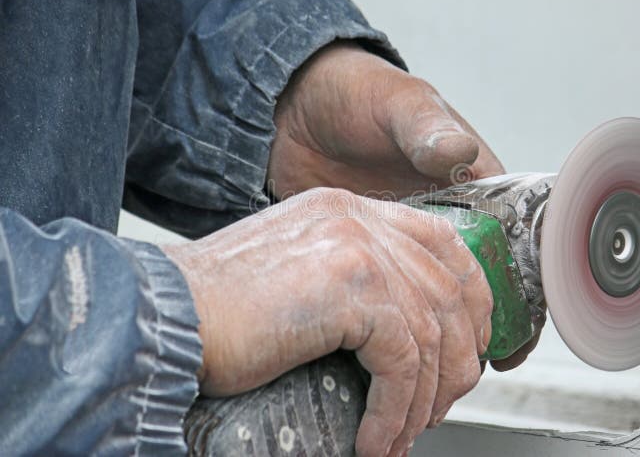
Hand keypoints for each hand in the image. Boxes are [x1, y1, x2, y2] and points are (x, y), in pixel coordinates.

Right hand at [162, 188, 492, 456]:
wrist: (164, 313)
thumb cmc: (222, 307)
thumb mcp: (300, 276)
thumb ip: (354, 282)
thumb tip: (404, 332)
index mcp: (349, 210)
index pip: (441, 241)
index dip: (470, 297)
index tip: (470, 343)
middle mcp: (357, 217)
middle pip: (448, 288)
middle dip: (457, 357)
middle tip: (444, 402)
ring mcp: (354, 246)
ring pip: (429, 331)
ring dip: (425, 398)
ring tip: (406, 432)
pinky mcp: (348, 287)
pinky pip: (400, 361)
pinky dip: (395, 411)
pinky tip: (377, 439)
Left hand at [268, 42, 533, 371]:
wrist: (295, 109)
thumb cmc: (356, 94)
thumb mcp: (397, 106)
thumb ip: (427, 129)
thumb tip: (456, 153)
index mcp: (472, 184)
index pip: (516, 250)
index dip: (523, 301)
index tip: (514, 342)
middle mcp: (448, 219)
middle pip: (483, 289)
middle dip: (479, 336)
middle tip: (461, 376)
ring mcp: (409, 241)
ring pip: (441, 304)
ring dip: (441, 342)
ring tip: (431, 380)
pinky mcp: (374, 256)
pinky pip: (396, 301)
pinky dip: (399, 332)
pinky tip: (391, 358)